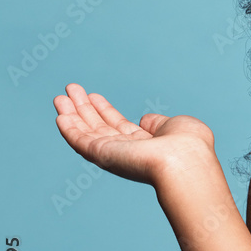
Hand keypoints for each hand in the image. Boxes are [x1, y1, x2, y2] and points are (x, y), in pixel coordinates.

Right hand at [53, 83, 216, 187]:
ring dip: (72, 114)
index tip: (94, 96)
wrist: (186, 160)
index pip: (120, 126)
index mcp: (147, 145)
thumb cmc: (190, 144)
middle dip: (84, 109)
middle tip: (71, 89)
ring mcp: (115, 155)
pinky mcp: (103, 156)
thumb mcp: (177, 125)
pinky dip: (69, 129)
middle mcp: (128, 152)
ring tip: (60, 96)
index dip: (105, 111)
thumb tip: (145, 121)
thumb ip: (158, 123)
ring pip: (86, 133)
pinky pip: (80, 142)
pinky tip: (60, 114)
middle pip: (99, 128)